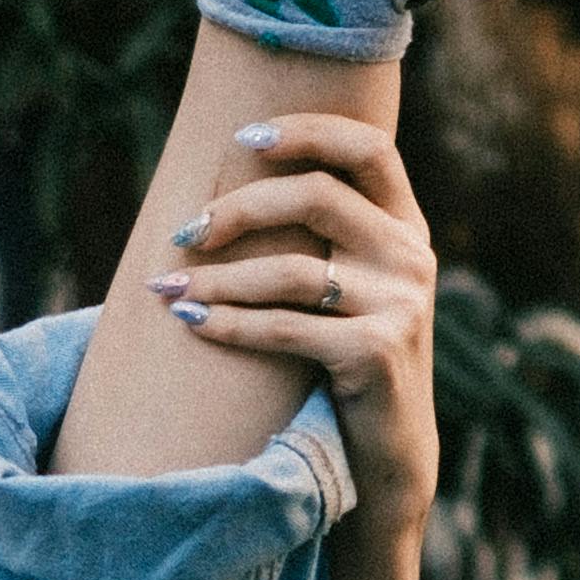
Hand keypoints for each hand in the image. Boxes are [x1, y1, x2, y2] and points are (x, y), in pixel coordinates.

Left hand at [156, 98, 438, 519]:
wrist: (389, 448)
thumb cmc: (350, 358)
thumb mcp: (354, 285)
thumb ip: (325, 236)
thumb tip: (228, 192)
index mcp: (406, 227)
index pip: (368, 148)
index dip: (307, 131)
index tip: (243, 138)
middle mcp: (412, 255)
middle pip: (316, 197)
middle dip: (238, 210)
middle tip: (184, 233)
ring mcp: (401, 304)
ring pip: (292, 270)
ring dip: (217, 278)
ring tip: (168, 287)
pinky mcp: (378, 352)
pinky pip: (284, 327)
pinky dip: (229, 323)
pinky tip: (192, 321)